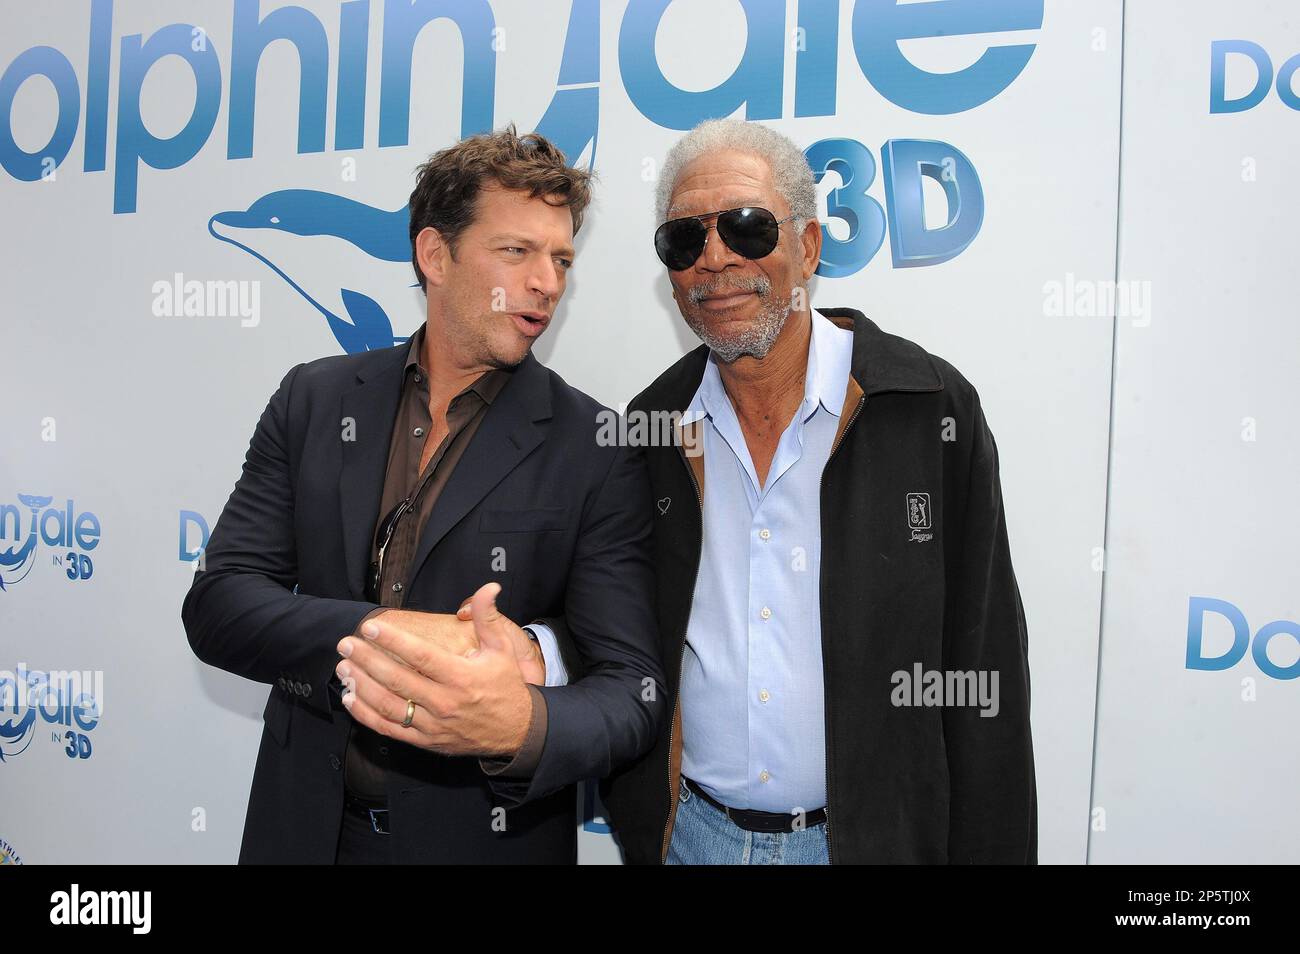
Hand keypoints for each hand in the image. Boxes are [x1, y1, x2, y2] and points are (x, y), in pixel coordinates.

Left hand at [336, 582, 531, 756]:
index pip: (421, 656)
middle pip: (397, 679)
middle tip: (346, 644)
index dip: (393, 641)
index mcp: (461, 677)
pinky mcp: (426, 740)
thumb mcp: (502, 649)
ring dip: (362, 685)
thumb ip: (488, 617)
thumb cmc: (506, 685)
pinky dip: (366, 715)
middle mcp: (445, 702)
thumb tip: (489, 588)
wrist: (517, 730)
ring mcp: (433, 724)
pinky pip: (389, 728)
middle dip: (367, 660)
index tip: (371, 627)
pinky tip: (351, 698)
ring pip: (388, 705)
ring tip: (344, 667)